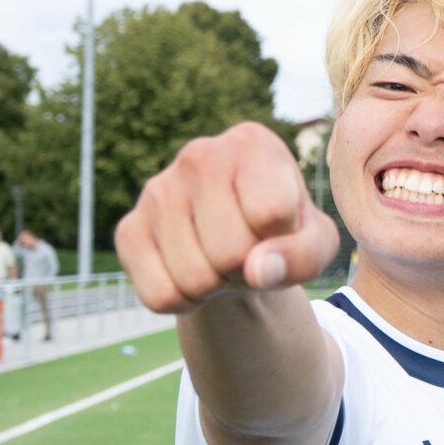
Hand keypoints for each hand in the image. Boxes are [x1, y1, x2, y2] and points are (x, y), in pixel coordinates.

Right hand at [116, 121, 340, 313]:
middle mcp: (199, 154)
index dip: (284, 239)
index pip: (271, 213)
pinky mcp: (127, 229)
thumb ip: (304, 255)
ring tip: (221, 259)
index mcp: (252, 143)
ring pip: (195, 279)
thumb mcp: (315, 243)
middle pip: (231, 253)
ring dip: (217, 286)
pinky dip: (185, 301)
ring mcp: (157, 190)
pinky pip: (160, 296)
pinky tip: (191, 272)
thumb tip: (257, 269)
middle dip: (247, 268)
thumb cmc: (282, 233)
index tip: (279, 228)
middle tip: (247, 250)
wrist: (236, 246)